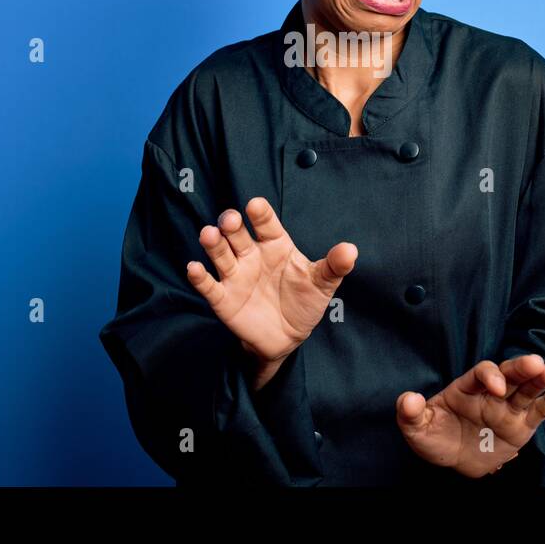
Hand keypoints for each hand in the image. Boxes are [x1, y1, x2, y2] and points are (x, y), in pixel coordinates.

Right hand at [187, 196, 357, 365]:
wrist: (287, 338)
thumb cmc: (304, 301)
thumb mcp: (322, 284)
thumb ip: (334, 266)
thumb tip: (351, 249)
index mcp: (275, 245)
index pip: (266, 224)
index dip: (260, 214)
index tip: (255, 205)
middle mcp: (252, 255)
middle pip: (238, 235)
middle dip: (232, 224)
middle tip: (231, 220)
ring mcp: (236, 276)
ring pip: (220, 254)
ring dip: (213, 244)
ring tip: (208, 234)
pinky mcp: (224, 299)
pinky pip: (209, 286)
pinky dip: (199, 277)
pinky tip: (193, 268)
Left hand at [396, 354, 544, 478]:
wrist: (454, 461)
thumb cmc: (436, 438)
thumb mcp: (417, 428)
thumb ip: (411, 413)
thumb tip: (408, 400)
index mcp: (466, 388)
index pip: (481, 373)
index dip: (489, 375)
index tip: (495, 388)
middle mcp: (490, 393)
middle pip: (508, 375)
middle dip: (521, 368)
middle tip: (537, 363)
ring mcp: (508, 408)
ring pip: (526, 389)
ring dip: (540, 380)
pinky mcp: (522, 425)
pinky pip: (539, 411)